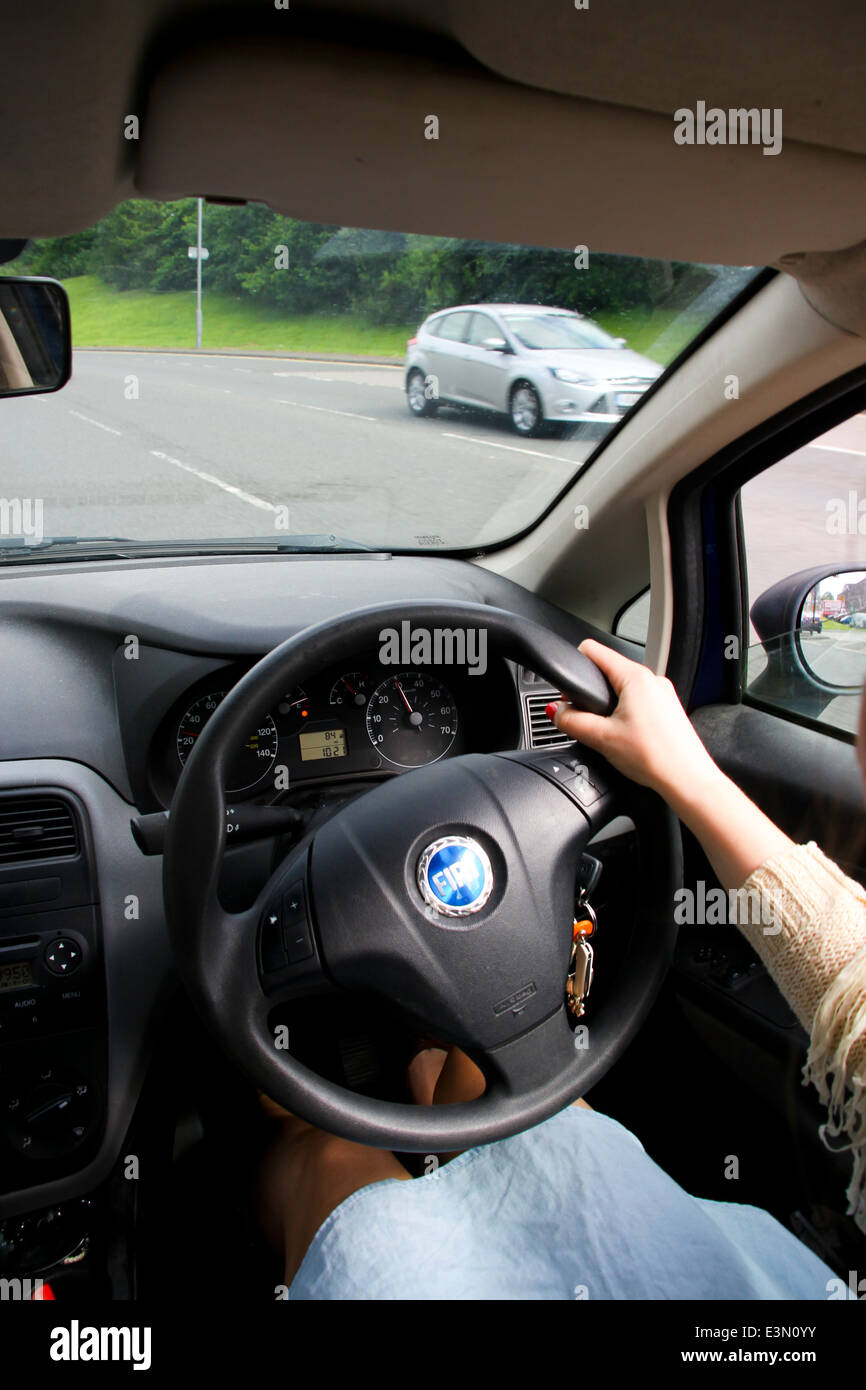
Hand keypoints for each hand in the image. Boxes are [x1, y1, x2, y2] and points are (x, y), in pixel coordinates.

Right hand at [548, 639, 720, 799]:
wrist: (687, 780)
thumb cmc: (656, 757)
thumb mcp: (602, 738)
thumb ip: (572, 721)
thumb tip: (557, 712)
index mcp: (636, 677)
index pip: (594, 650)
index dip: (574, 664)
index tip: (568, 688)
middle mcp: (653, 680)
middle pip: (609, 672)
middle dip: (592, 693)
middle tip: (586, 719)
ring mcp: (663, 694)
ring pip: (625, 689)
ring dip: (610, 706)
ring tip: (608, 732)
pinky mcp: (668, 710)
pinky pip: (640, 702)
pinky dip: (627, 714)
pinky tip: (627, 737)